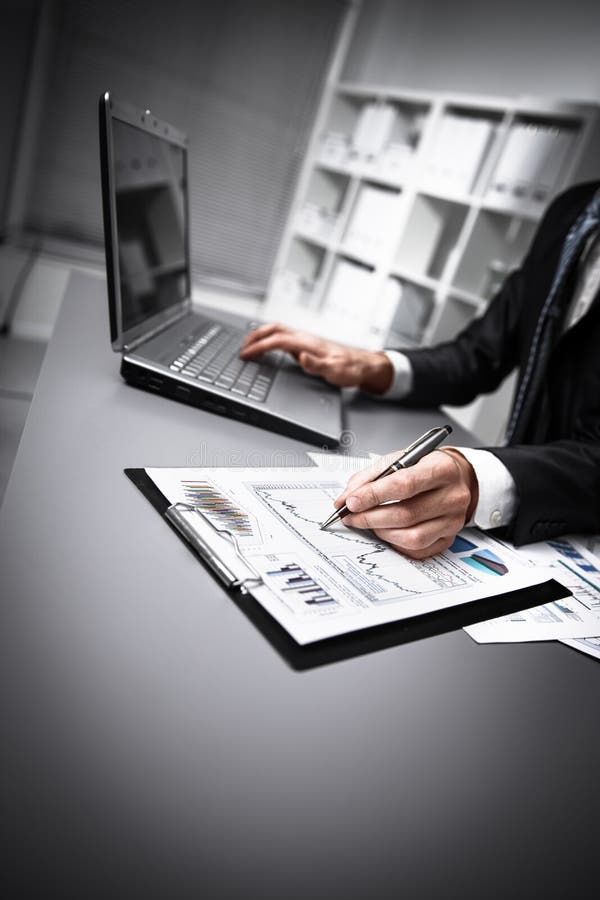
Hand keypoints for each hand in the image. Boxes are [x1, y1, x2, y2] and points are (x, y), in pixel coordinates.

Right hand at [240, 322, 393, 392]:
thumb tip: (302, 357)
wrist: (362, 365)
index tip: (246, 354)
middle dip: (255, 337)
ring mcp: (305, 340)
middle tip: (241, 347)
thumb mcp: (335, 371)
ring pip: (278, 331)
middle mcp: (304, 338)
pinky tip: (268, 348)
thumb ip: (317, 365)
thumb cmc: (349, 369)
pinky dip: (270, 339)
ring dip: (261, 335)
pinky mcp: (306, 345)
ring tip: (249, 345)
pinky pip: (283, 337)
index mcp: (307, 342)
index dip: (259, 347)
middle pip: (274, 330)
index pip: (276, 340)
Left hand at [337, 448, 478, 559]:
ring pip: (412, 536)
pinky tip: (387, 531)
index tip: (352, 501)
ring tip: (369, 522)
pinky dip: (395, 543)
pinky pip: (418, 550)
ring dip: (381, 532)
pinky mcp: (449, 539)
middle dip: (371, 517)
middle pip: (406, 514)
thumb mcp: (399, 460)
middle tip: (351, 516)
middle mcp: (453, 496)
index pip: (404, 484)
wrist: (456, 478)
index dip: (374, 495)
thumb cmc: (425, 467)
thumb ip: (369, 477)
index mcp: (442, 469)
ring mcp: (454, 521)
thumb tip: (346, 499)